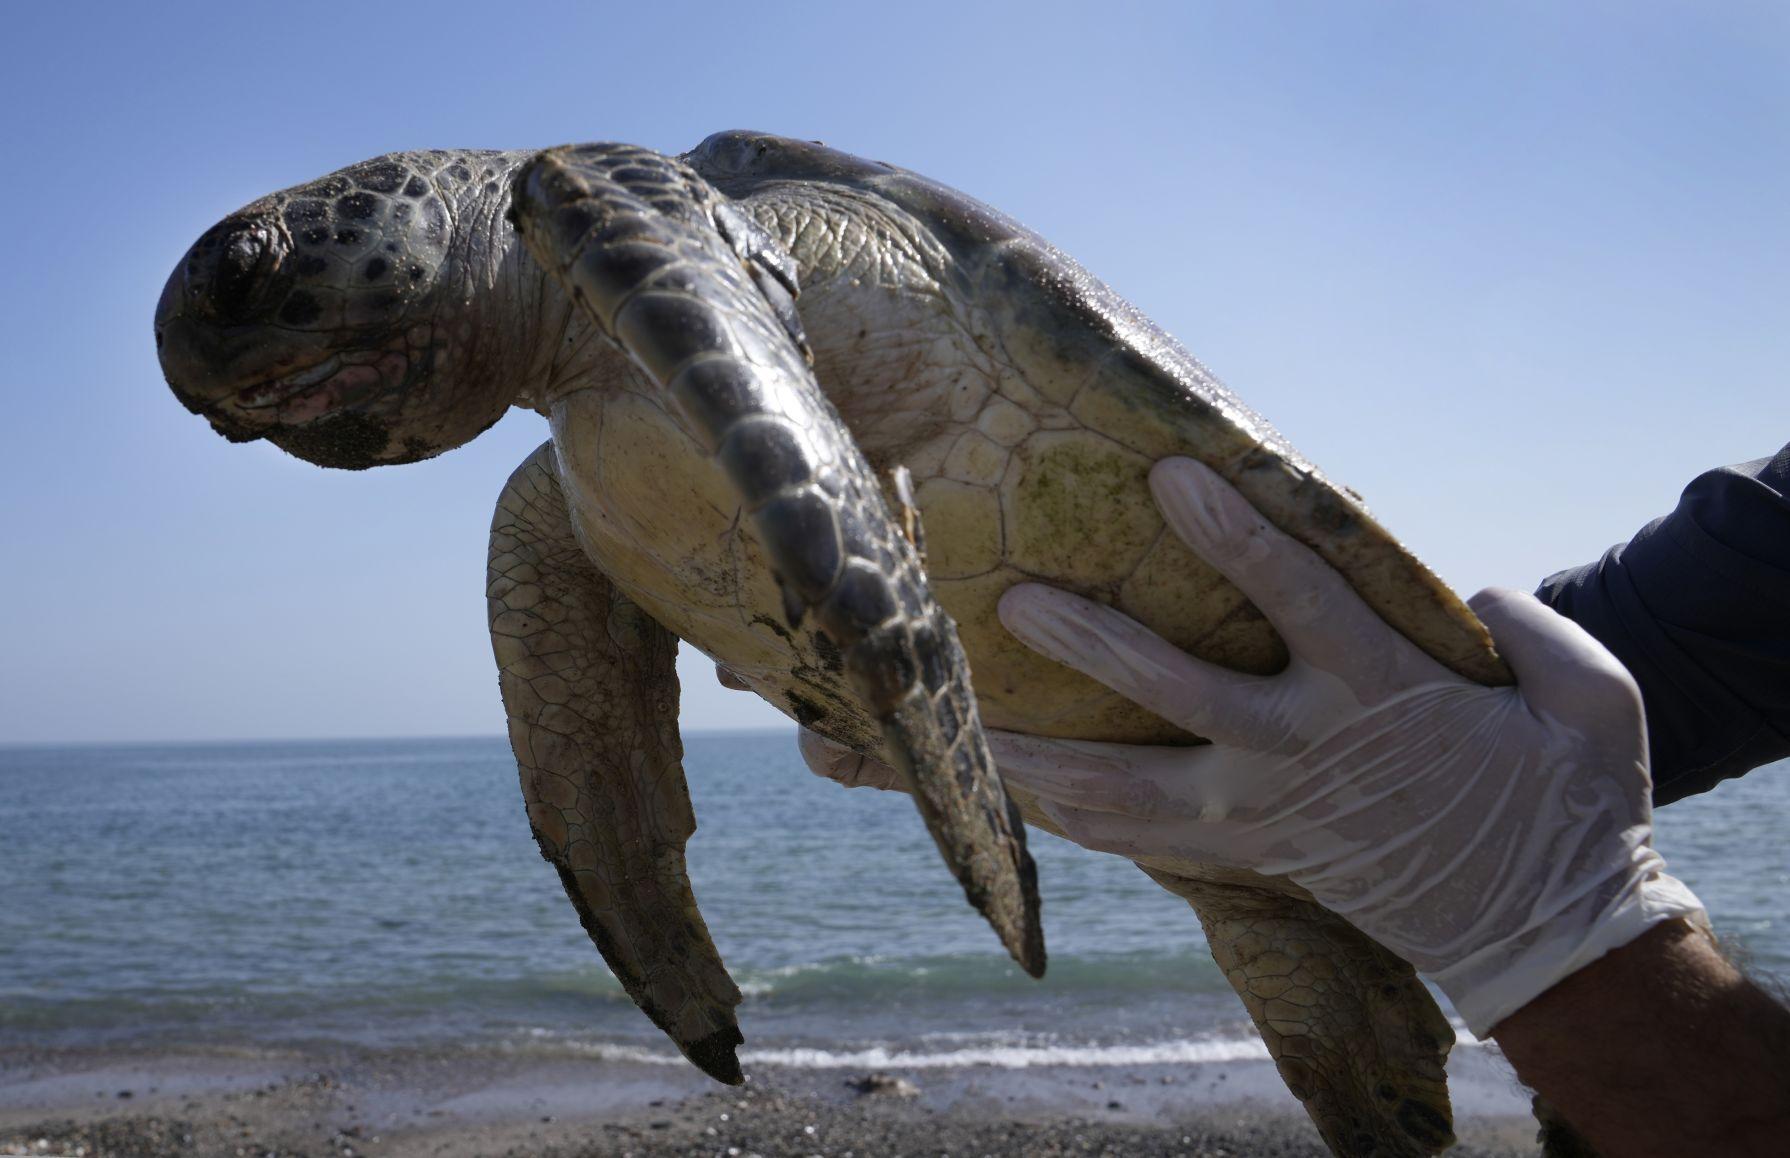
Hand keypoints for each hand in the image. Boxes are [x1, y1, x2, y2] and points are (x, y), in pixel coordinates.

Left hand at [984, 456, 1707, 1032]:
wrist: (1539, 925)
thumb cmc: (1565, 797)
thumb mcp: (1590, 700)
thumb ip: (1529, 630)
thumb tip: (1464, 592)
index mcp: (1381, 692)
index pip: (1294, 595)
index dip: (1230, 534)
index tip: (1169, 474)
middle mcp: (1304, 752)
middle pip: (1177, 690)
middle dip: (1092, 643)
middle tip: (1014, 599)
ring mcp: (1266, 813)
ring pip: (1130, 786)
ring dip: (1046, 753)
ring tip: (969, 724)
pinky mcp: (1250, 857)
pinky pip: (1141, 842)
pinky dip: (1075, 818)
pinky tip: (1016, 792)